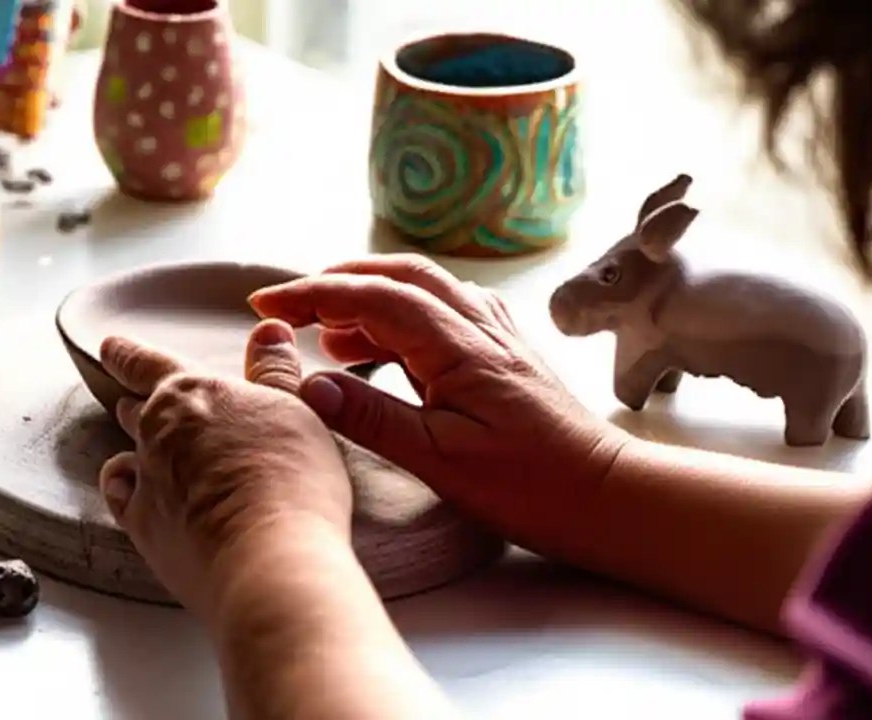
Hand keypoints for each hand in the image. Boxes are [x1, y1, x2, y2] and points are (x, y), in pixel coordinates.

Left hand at [97, 320, 352, 622]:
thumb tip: (269, 330)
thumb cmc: (291, 479)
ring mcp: (147, 481)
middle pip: (139, 411)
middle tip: (132, 401)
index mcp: (193, 393)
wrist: (270, 558)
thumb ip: (276, 371)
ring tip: (142, 450)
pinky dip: (126, 491)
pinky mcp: (144, 528)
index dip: (128, 354)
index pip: (150, 363)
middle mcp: (158, 432)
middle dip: (137, 404)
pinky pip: (122, 499)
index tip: (110, 346)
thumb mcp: (297, 410)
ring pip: (128, 452)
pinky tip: (133, 493)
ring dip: (136, 448)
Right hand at [249, 255, 628, 550]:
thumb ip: (371, 417)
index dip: (313, 295)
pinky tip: (385, 342)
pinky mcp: (505, 350)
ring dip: (368, 295)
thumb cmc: (530, 486)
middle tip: (288, 306)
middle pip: (398, 275)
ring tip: (325, 334)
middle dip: (336, 281)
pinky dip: (402, 313)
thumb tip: (309, 386)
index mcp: (459, 348)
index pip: (373, 298)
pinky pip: (445, 309)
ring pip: (423, 288)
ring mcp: (497, 334)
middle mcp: (480, 326)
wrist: (605, 495)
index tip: (266, 307)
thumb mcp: (439, 460)